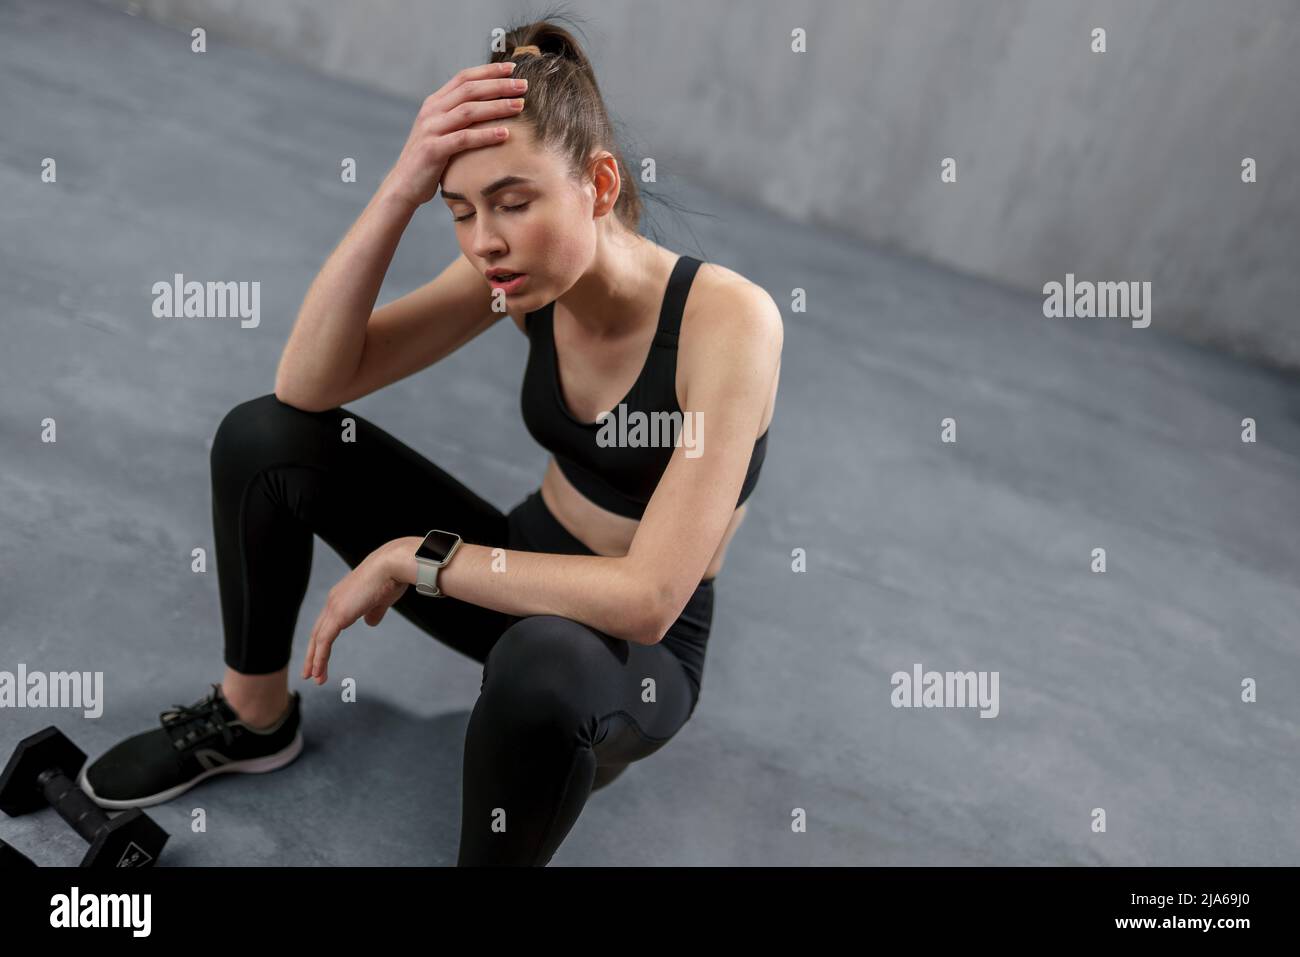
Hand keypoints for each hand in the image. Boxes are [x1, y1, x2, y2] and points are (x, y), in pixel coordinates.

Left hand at [301, 541, 408, 684]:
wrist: (391, 566)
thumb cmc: (391, 578)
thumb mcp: (381, 600)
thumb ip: (373, 612)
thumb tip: (370, 623)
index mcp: (342, 597)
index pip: (327, 624)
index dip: (323, 642)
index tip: (322, 656)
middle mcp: (334, 601)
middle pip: (317, 632)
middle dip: (313, 654)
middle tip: (309, 672)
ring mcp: (334, 607)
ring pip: (318, 639)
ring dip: (315, 660)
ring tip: (315, 678)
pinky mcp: (338, 614)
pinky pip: (324, 641)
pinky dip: (320, 657)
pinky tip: (318, 670)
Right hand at [381, 61, 527, 208]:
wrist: (404, 185)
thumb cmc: (430, 160)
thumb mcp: (442, 131)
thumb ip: (458, 117)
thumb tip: (488, 107)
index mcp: (434, 103)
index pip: (464, 78)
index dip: (488, 71)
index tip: (512, 68)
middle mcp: (432, 111)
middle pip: (469, 90)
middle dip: (498, 85)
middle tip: (524, 85)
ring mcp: (431, 129)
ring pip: (468, 111)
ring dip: (497, 107)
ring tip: (520, 105)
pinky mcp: (433, 150)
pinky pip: (463, 139)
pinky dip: (485, 135)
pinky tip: (505, 134)